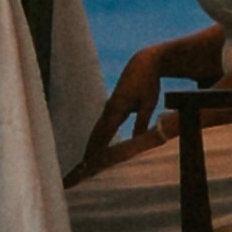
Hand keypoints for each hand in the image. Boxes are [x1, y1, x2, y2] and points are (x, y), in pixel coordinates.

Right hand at [77, 58, 166, 173]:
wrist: (143, 62)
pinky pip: (102, 125)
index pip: (104, 134)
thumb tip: (136, 144)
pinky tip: (96, 146)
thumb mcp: (149, 103)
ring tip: (85, 162)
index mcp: (117, 108)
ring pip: (98, 129)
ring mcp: (109, 106)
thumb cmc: (148, 82)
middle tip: (82, 169)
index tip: (90, 163)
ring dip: (92, 145)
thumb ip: (141, 123)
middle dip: (89, 151)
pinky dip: (97, 137)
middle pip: (96, 133)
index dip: (96, 149)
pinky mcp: (112, 106)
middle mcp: (110, 108)